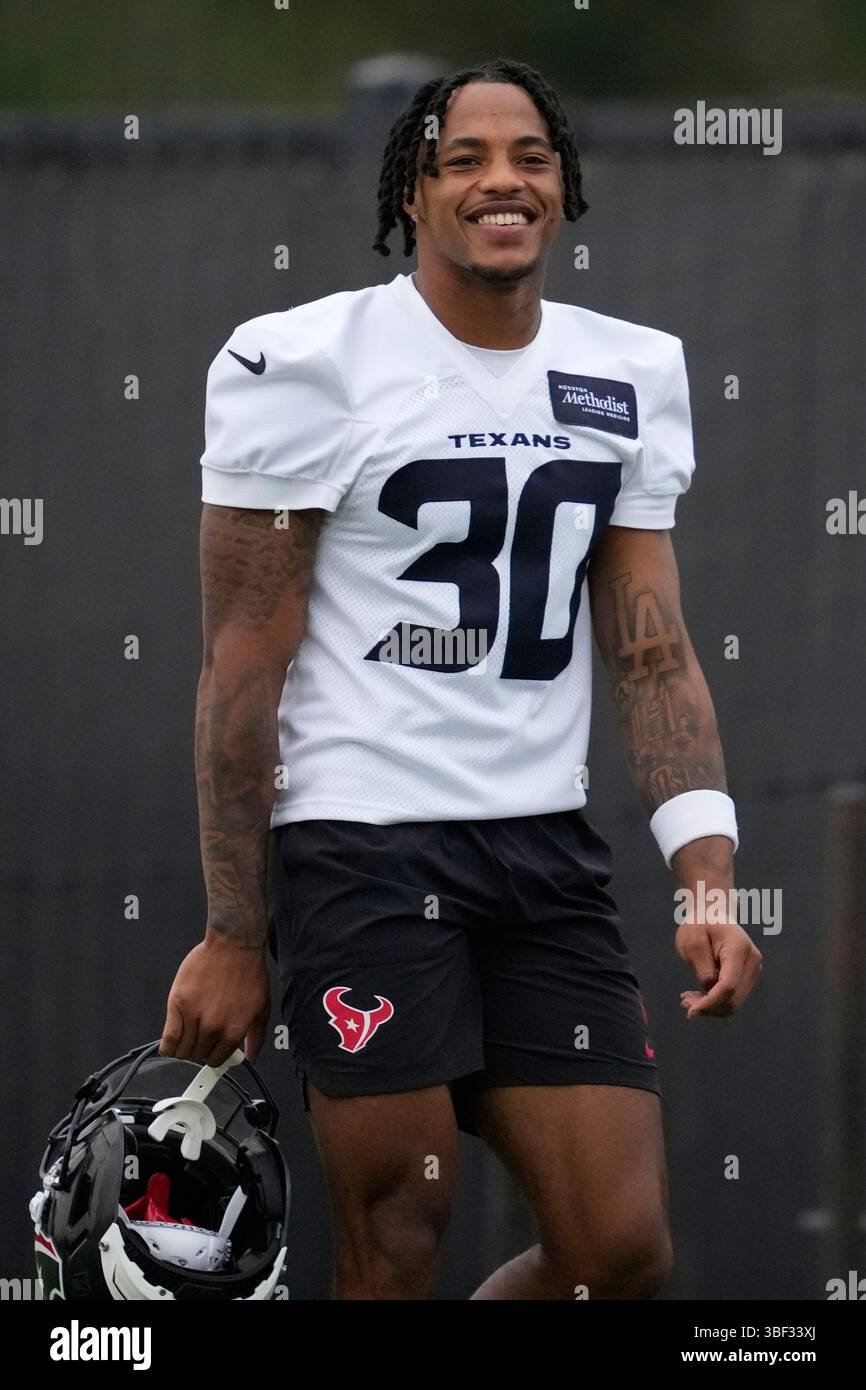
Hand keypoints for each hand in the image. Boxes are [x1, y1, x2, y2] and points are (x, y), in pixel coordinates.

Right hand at [159, 932, 270, 1066]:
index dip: (214, 1057)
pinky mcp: (177, 1004)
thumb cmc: (248, 974)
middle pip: (198, 1056)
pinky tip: (170, 1045)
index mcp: (234, 1031)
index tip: (212, 1052)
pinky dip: (167, 1046)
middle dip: (200, 1051)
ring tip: (189, 1038)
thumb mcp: (261, 1009)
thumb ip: (256, 1038)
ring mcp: (193, 1016)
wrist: (233, 946)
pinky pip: (167, 1037)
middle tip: (202, 1040)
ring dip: (185, 1048)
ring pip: (182, 1050)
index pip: (217, 1060)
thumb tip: (250, 1059)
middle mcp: (212, 1027)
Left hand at [675, 918, 762, 1018]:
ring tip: (687, 998)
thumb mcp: (692, 940)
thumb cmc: (700, 923)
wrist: (714, 911)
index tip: (690, 1011)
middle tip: (684, 1002)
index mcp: (738, 948)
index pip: (728, 986)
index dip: (710, 1003)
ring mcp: (753, 969)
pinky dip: (716, 1002)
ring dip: (711, 1007)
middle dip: (708, 1007)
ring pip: (734, 1002)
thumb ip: (702, 966)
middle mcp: (752, 961)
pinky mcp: (748, 975)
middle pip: (733, 998)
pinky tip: (698, 996)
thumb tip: (709, 989)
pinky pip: (734, 997)